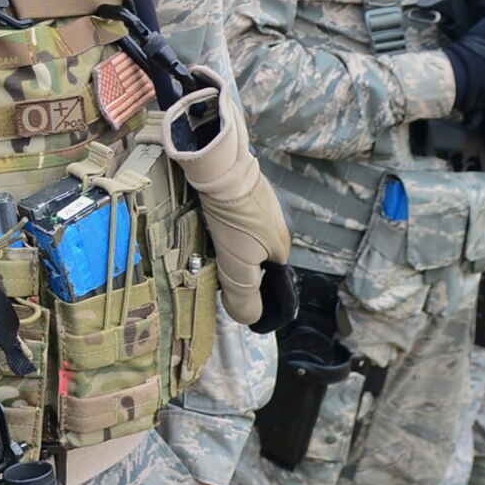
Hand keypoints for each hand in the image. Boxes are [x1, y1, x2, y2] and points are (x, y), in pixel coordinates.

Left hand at [161, 71, 293, 330]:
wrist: (221, 165)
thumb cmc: (234, 219)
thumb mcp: (239, 264)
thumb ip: (245, 294)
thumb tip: (250, 320)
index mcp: (281, 243)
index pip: (271, 275)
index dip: (251, 285)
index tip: (227, 289)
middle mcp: (277, 221)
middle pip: (257, 252)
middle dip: (237, 262)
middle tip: (210, 267)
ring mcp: (263, 199)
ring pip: (245, 230)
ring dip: (228, 240)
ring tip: (202, 245)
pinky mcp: (245, 183)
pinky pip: (235, 210)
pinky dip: (223, 219)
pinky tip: (203, 220)